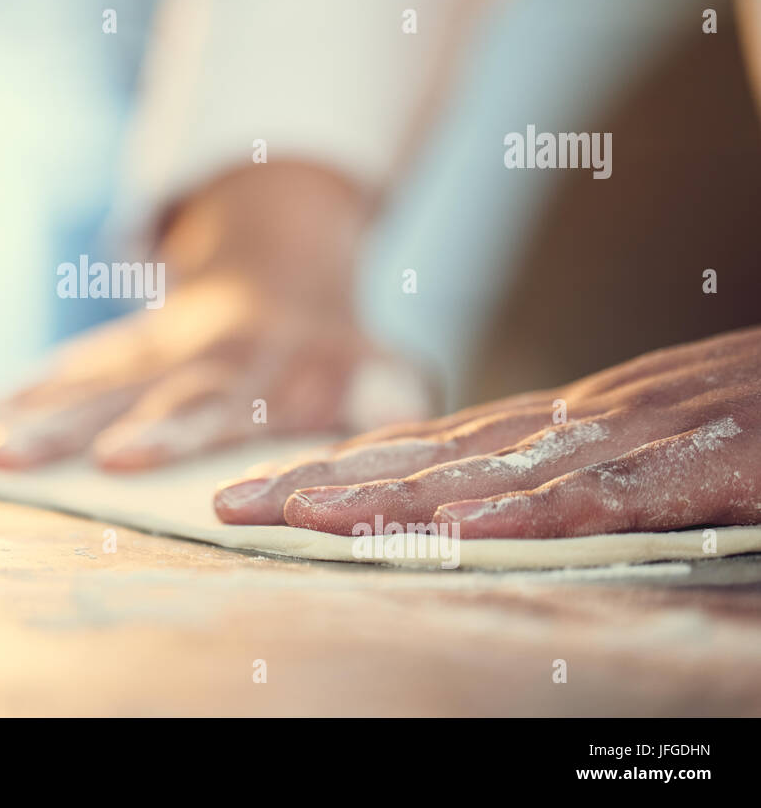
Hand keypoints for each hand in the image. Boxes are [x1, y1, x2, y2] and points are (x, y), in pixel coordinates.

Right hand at [0, 162, 432, 470]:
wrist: (280, 255)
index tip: (117, 459)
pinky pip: (46, 379)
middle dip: (58, 427)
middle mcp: (192, 352)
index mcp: (263, 362)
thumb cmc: (333, 343)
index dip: (168, 429)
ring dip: (3, 417)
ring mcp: (142, 347)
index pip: (214, 398)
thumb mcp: (378, 363)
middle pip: (118, 389)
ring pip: (67, 382)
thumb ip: (385, 393)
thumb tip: (401, 404)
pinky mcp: (109, 350)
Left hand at [215, 326, 760, 536]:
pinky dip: (524, 509)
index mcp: (546, 423)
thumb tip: (476, 498)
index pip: (419, 448)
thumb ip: (555, 469)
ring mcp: (622, 438)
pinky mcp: (691, 465)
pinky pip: (597, 493)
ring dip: (386, 494)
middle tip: (230, 503)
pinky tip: (458, 527)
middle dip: (319, 482)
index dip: (332, 469)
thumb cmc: (736, 413)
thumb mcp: (627, 440)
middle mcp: (563, 424)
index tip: (256, 489)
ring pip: (485, 470)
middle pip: (422, 457)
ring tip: (299, 513)